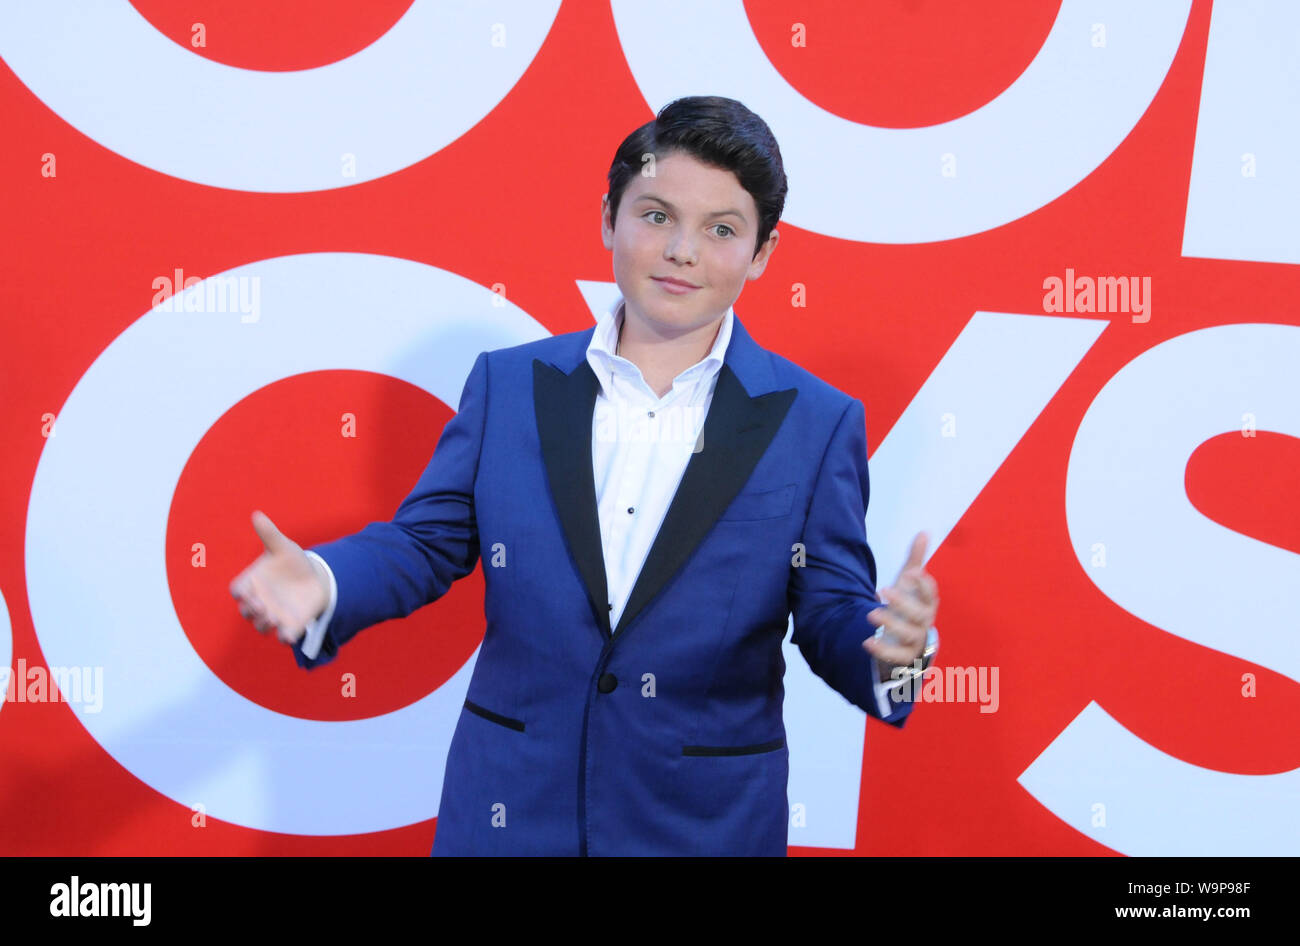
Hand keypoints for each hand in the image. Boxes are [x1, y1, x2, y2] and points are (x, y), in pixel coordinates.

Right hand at [229, 510, 328, 645]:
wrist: (315, 578)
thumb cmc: (292, 561)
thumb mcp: (283, 546)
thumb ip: (269, 534)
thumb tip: (257, 514)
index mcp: (252, 582)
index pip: (238, 590)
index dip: (240, 593)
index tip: (245, 591)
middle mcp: (258, 602)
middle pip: (246, 611)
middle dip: (251, 611)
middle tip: (261, 606)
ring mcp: (272, 616)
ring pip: (262, 627)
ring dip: (265, 624)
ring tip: (275, 617)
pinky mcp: (289, 625)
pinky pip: (283, 636)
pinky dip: (284, 637)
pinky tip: (288, 634)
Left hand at [863, 531, 938, 666]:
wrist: (905, 638)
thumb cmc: (908, 606)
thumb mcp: (908, 583)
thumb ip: (915, 560)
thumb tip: (924, 532)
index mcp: (927, 604)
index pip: (931, 595)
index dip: (924, 585)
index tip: (912, 573)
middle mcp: (924, 622)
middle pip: (920, 615)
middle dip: (903, 602)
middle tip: (883, 590)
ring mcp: (915, 640)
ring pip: (909, 635)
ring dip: (891, 624)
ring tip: (870, 613)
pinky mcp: (904, 657)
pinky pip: (897, 657)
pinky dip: (883, 651)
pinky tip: (866, 642)